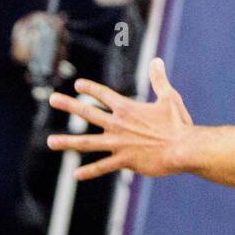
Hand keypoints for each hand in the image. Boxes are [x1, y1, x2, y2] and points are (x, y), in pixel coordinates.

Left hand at [47, 58, 194, 181]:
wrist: (182, 148)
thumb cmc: (177, 123)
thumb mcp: (168, 97)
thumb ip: (159, 79)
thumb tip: (156, 60)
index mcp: (128, 108)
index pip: (104, 95)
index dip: (90, 88)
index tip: (77, 84)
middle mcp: (118, 124)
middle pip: (88, 113)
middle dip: (69, 105)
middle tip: (52, 99)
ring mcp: (119, 144)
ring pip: (87, 142)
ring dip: (68, 142)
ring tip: (51, 141)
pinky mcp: (124, 161)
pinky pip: (103, 167)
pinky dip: (89, 171)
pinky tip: (76, 175)